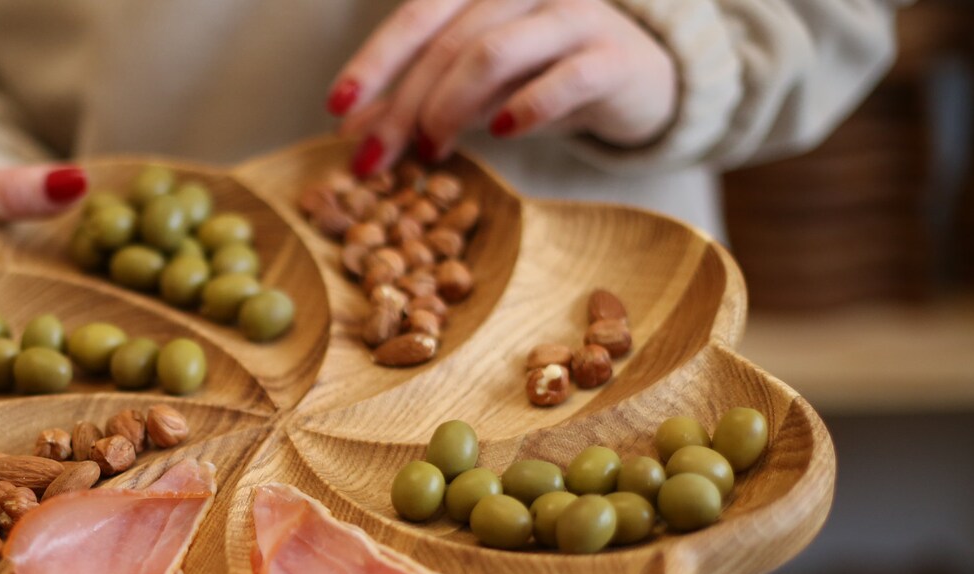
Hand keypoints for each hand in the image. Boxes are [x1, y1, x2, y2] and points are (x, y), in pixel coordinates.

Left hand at [327, 0, 677, 174]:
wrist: (637, 78)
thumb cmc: (542, 75)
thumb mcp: (473, 86)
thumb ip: (417, 97)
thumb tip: (352, 128)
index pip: (418, 15)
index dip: (374, 61)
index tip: (336, 107)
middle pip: (447, 43)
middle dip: (403, 105)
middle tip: (375, 158)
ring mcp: (573, 15)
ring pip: (493, 52)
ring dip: (450, 108)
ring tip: (433, 149)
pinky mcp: (612, 56)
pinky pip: (563, 78)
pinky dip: (525, 108)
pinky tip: (500, 132)